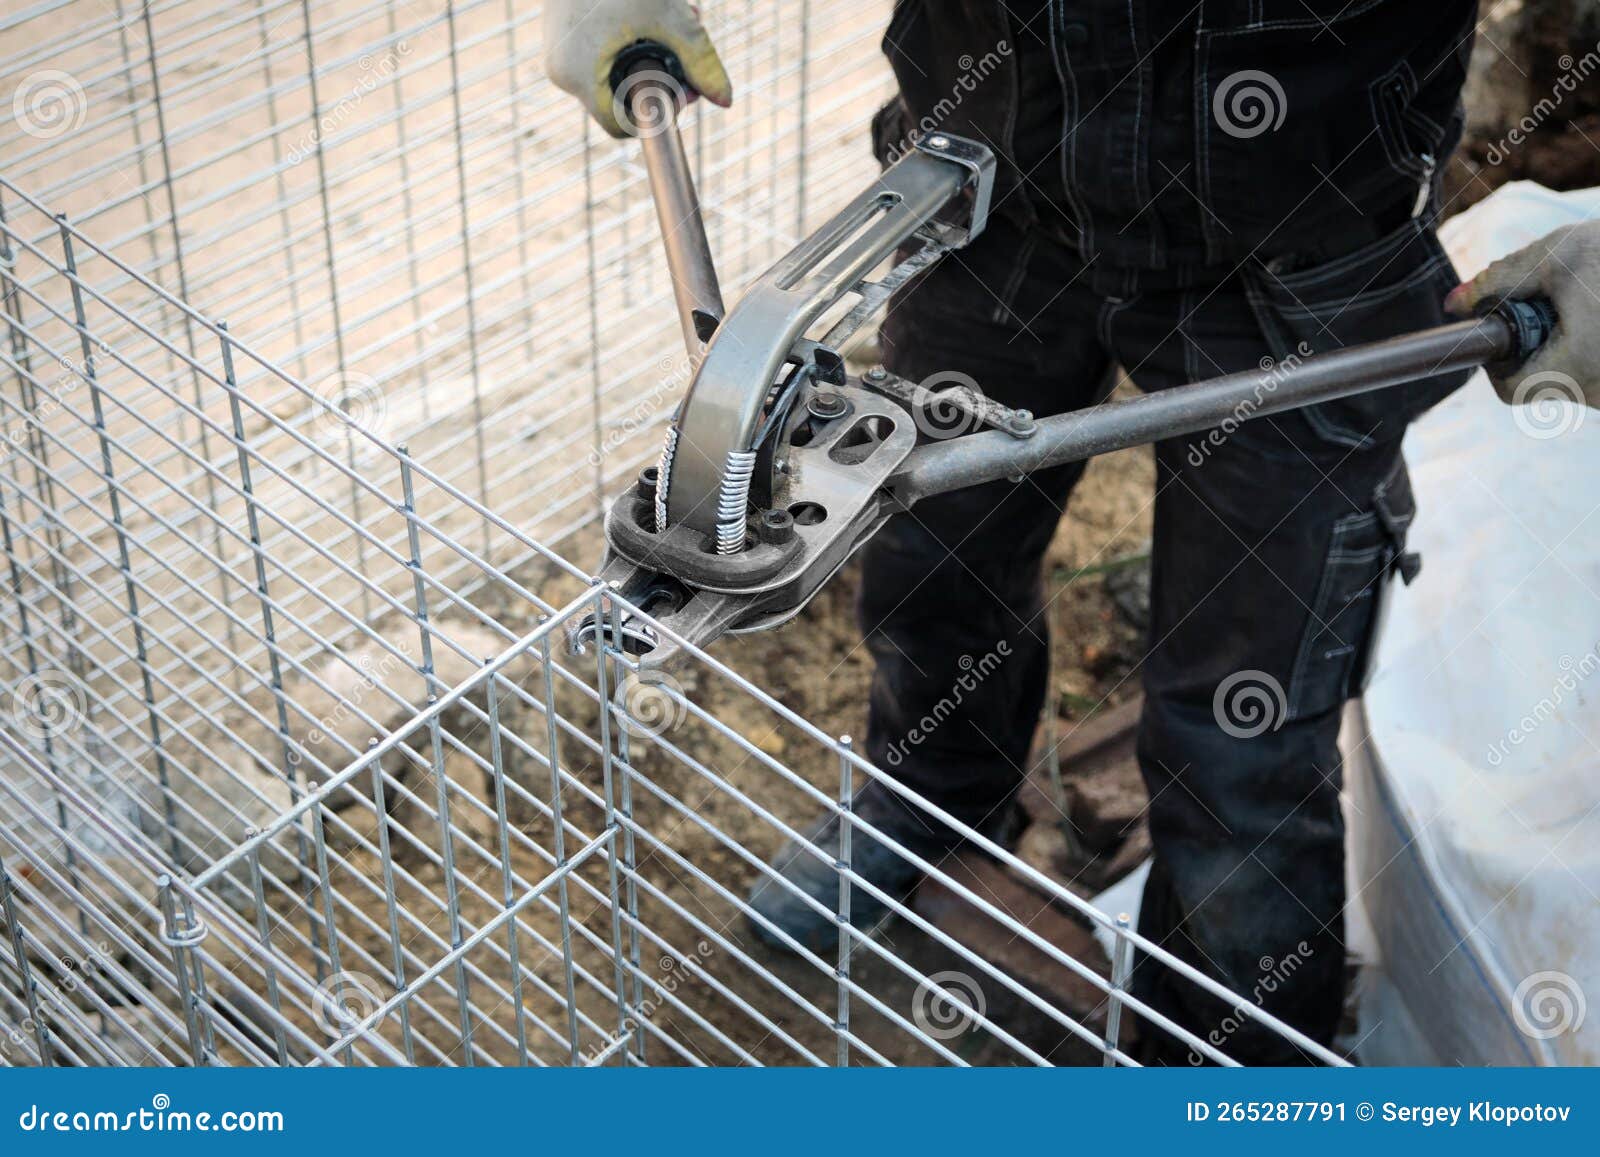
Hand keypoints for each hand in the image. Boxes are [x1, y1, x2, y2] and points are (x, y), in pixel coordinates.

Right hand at [544, 0, 731, 137]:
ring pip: (611, 76)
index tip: (681, 89)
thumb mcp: (671, 18)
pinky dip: (626, 43)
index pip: (622, 126)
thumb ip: (700, 61)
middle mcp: (561, 74)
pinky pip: (596, 57)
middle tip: (683, 50)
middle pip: (620, 99)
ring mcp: (556, 56)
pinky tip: (645, 18)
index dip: (657, 113)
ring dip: (646, 57)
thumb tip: (726, 100)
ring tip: (671, 22)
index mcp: (581, 78)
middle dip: (658, 77)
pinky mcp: (559, 38)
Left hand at [1445, 220, 1599, 408]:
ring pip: (1573, 380)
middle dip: (1535, 347)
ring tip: (1589, 304)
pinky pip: (1599, 374)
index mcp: (1578, 365)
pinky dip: (1593, 346)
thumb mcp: (1558, 255)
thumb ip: (1499, 280)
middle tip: (1554, 305)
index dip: (1495, 364)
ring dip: (1567, 345)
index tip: (1504, 331)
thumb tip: (1454, 303)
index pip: (1510, 391)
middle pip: (1543, 385)